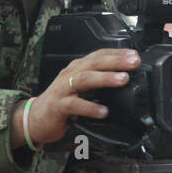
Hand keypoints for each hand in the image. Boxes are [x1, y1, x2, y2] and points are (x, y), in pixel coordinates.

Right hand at [21, 48, 141, 145]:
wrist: (36, 118)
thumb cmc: (62, 102)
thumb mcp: (83, 89)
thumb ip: (99, 83)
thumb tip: (126, 80)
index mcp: (78, 68)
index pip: (99, 55)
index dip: (117, 54)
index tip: (135, 55)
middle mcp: (70, 74)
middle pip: (94, 63)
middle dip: (115, 61)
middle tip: (133, 62)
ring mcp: (63, 89)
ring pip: (84, 79)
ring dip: (105, 78)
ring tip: (123, 80)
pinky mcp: (58, 106)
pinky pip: (75, 105)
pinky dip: (90, 107)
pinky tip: (103, 111)